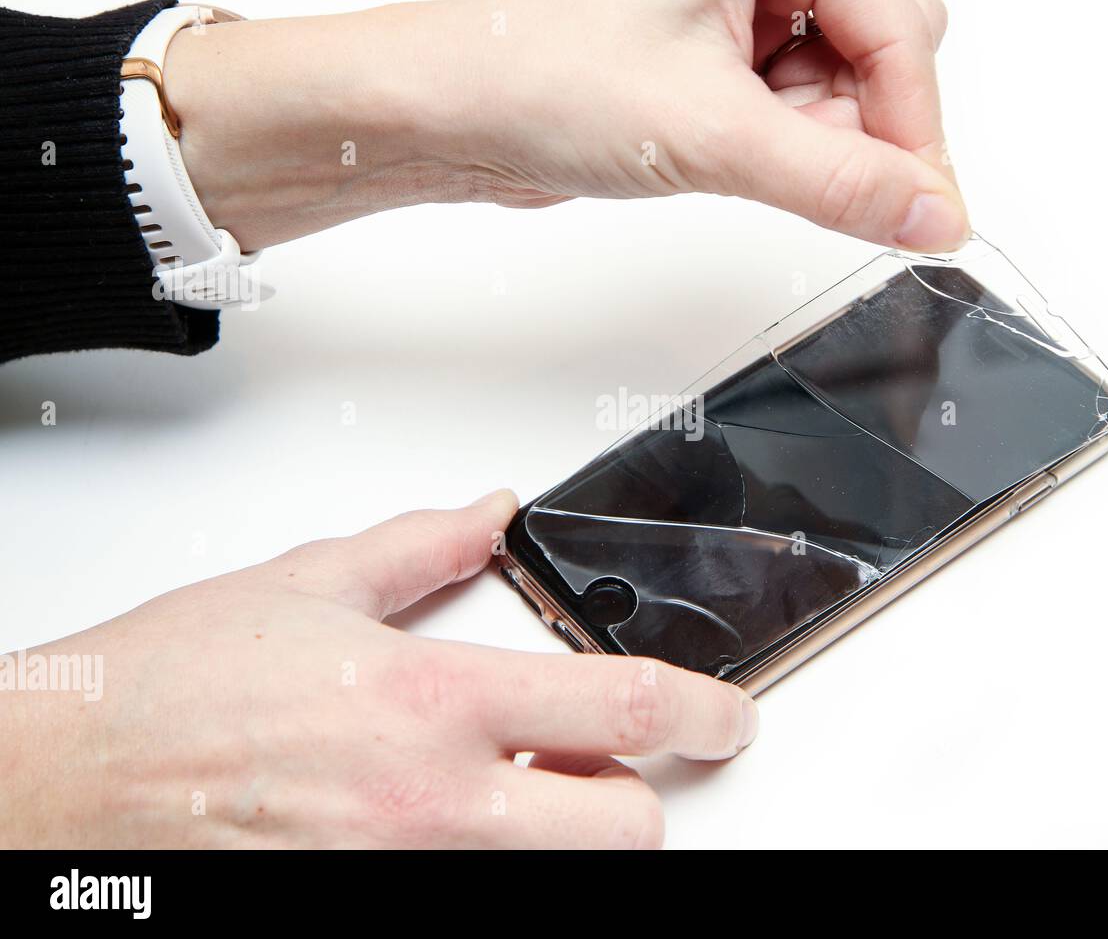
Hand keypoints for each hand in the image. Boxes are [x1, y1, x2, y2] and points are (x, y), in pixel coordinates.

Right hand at [0, 490, 756, 848]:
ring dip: (562, 832)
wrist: (70, 779)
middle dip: (641, 798)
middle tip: (615, 764)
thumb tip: (487, 516)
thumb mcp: (308, 584)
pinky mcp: (366, 902)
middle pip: (623, 829)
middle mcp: (429, 803)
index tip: (728, 713)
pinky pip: (472, 893)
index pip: (620, 708)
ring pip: (557, 875)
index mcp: (429, 699)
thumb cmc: (170, 687)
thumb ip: (420, 547)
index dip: (703, 710)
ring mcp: (401, 871)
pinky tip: (449, 818)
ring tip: (516, 785)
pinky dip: (488, 858)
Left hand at [165, 0, 965, 251]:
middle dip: (870, 124)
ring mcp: (737, 9)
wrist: (446, 114)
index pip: (897, 20)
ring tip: (750, 159)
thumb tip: (932, 212)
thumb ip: (837, 179)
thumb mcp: (710, 132)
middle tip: (838, 185)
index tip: (929, 204)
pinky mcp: (716, 60)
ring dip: (825, 140)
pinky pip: (794, 105)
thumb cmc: (538, 76)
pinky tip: (738, 158)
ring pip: (842, 80)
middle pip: (884, 43)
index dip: (916, 120)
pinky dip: (788, 146)